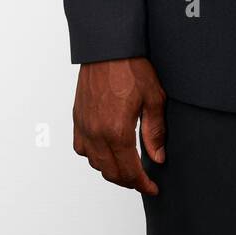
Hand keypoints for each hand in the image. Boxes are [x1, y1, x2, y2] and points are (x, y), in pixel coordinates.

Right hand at [72, 57, 166, 194]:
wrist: (107, 46)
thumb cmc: (131, 66)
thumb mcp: (153, 98)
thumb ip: (155, 132)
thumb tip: (158, 157)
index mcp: (116, 131)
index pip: (129, 171)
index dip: (142, 184)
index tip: (152, 188)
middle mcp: (96, 133)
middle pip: (110, 172)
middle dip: (128, 182)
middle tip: (143, 181)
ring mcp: (84, 126)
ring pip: (95, 163)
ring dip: (111, 170)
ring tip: (127, 168)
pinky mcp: (77, 118)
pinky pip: (82, 148)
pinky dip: (94, 156)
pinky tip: (106, 151)